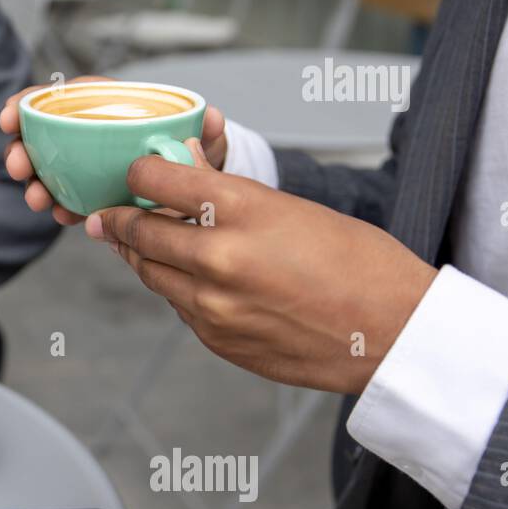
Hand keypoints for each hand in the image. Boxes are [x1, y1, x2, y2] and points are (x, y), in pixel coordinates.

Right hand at [0, 76, 229, 224]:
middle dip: (22, 148)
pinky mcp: (91, 193)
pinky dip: (61, 206)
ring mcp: (87, 165)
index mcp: (111, 106)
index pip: (65, 96)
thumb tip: (210, 119)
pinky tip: (62, 214)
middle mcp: (93, 132)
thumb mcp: (204, 138)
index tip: (11, 115)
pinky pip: (68, 197)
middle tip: (17, 167)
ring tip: (37, 200)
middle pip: (46, 133)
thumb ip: (207, 130)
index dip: (32, 102)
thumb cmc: (197, 151)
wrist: (202, 189)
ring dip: (36, 183)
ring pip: (49, 168)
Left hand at [88, 150, 435, 393]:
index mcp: (241, 211)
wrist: (395, 334)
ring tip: (139, 242)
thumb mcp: (292, 208)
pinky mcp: (216, 339)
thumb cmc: (358, 262)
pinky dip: (176, 288)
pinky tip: (188, 278)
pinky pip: (177, 306)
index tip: (137, 172)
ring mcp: (212, 306)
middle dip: (123, 219)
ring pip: (150, 273)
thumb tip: (182, 169)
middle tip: (112, 213)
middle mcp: (217, 258)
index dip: (139, 172)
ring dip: (142, 255)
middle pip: (140, 231)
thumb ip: (229, 195)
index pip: (156, 179)